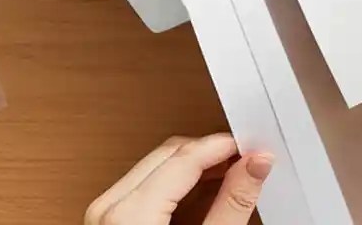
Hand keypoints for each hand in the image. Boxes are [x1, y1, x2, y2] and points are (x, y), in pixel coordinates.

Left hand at [85, 134, 272, 224]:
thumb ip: (233, 204)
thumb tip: (257, 164)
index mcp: (130, 212)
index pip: (187, 156)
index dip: (227, 145)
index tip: (255, 146)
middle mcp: (110, 205)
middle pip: (172, 152)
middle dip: (213, 151)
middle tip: (247, 158)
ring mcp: (103, 209)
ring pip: (158, 162)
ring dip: (195, 163)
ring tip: (229, 174)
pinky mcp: (106, 215)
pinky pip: (144, 180)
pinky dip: (176, 178)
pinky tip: (201, 187)